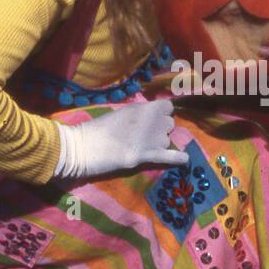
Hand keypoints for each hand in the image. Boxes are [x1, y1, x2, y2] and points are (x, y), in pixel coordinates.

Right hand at [53, 99, 189, 178]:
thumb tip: (151, 116)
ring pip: (167, 140)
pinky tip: (184, 160)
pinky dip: (178, 159)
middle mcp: (151, 120)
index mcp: (143, 108)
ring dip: (160, 144)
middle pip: (169, 124)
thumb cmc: (97, 129)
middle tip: (147, 135)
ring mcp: (150, 138)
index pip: (168, 107)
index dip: (163, 114)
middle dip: (162, 129)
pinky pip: (169, 156)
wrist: (84, 147)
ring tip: (145, 147)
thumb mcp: (120, 113)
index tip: (155, 120)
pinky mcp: (146, 156)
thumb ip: (138, 113)